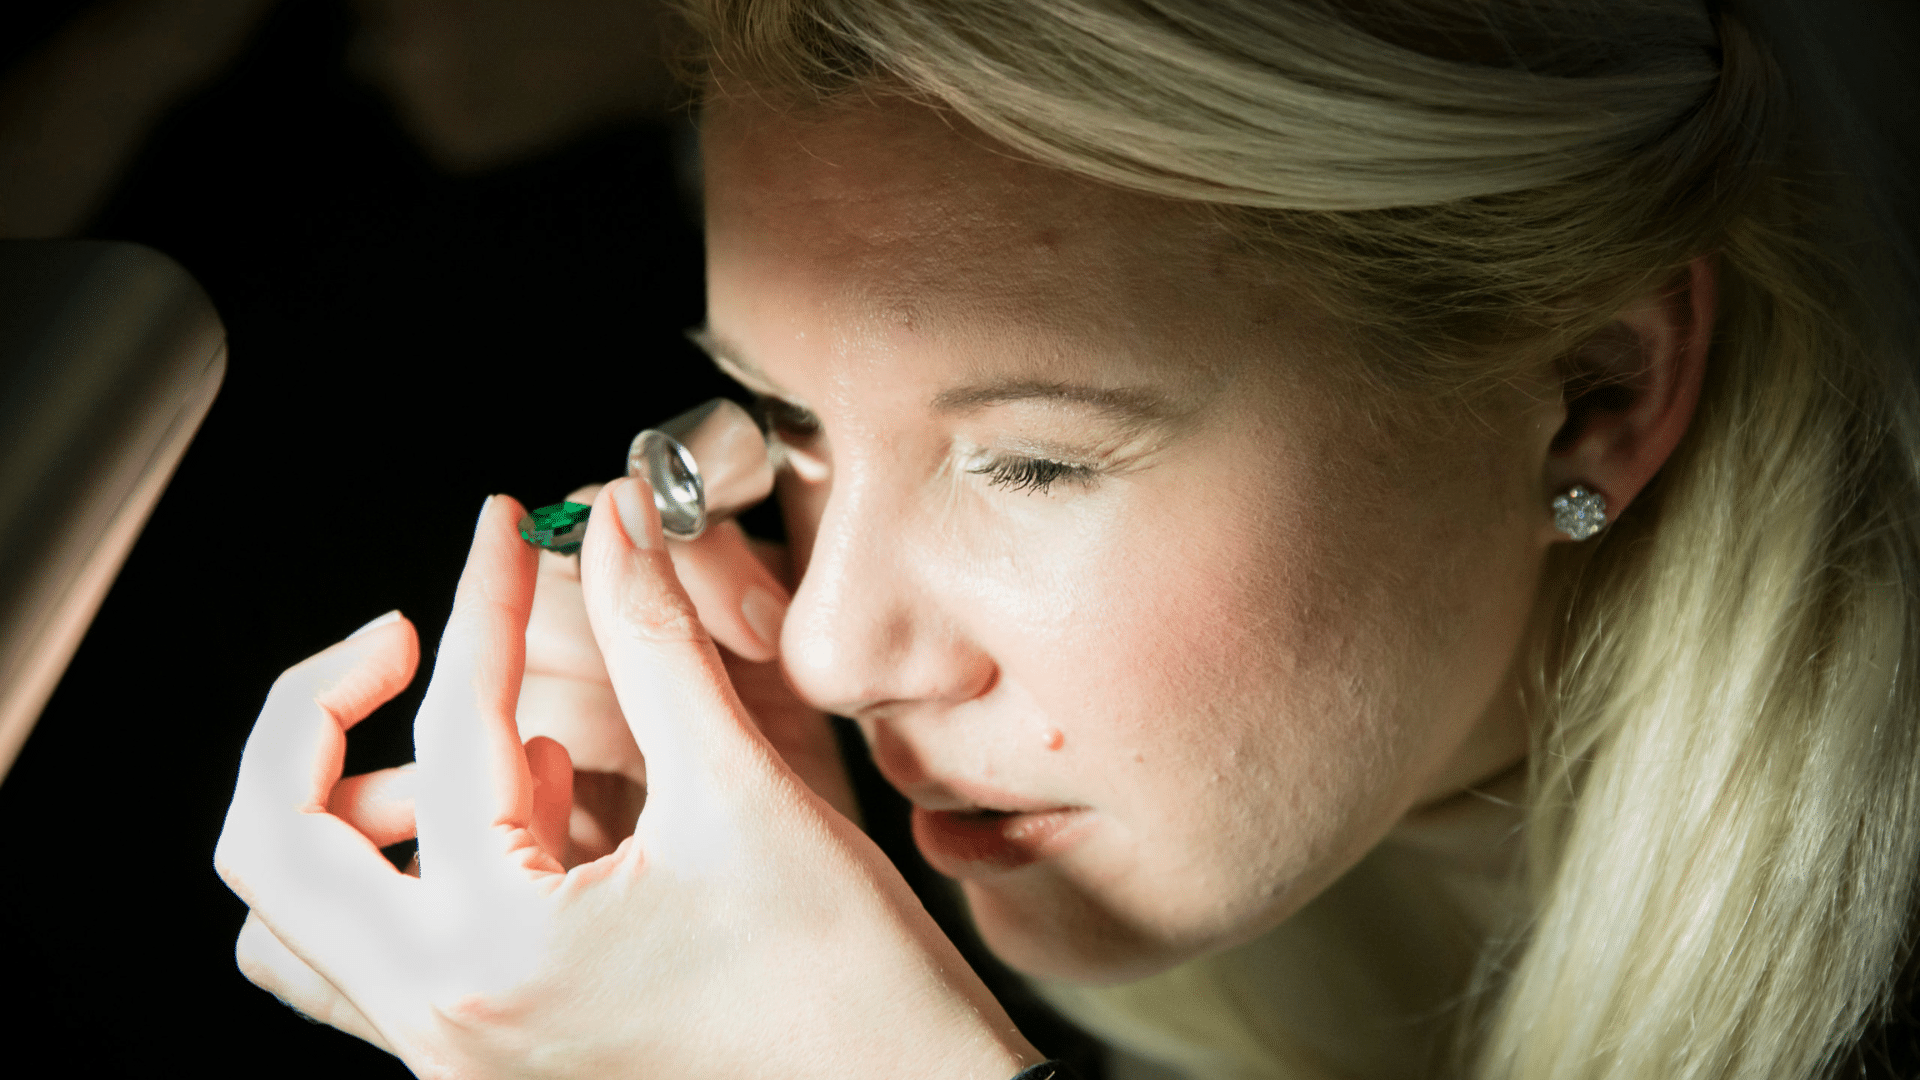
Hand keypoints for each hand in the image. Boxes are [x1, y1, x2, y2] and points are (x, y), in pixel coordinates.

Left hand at [215, 484, 1040, 1077]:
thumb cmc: (845, 989)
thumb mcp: (740, 796)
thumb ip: (654, 645)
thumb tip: (609, 526)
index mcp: (493, 955)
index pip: (450, 734)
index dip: (482, 604)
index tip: (505, 531)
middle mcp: (443, 1023)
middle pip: (273, 850)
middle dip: (316, 718)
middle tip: (400, 641)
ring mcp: (459, 1059)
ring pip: (301, 925)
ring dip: (346, 815)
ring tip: (458, 750)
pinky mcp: (495, 1065)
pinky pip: (381, 966)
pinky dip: (412, 874)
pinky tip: (528, 814)